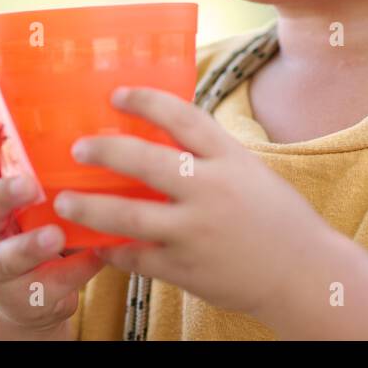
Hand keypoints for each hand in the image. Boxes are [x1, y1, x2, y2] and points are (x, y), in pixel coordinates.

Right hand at [0, 120, 104, 334]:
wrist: (25, 297)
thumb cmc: (32, 229)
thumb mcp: (30, 200)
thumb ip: (45, 170)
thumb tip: (95, 117)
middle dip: (4, 196)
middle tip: (29, 185)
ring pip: (8, 257)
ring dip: (31, 245)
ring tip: (55, 236)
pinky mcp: (23, 299)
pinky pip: (50, 284)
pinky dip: (76, 270)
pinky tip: (98, 257)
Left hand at [53, 86, 334, 321]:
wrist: (304, 274)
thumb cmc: (276, 217)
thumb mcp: (248, 171)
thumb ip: (208, 153)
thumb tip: (159, 126)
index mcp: (230, 159)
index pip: (183, 117)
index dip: (146, 101)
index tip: (116, 93)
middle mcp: (212, 191)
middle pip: (146, 163)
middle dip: (105, 151)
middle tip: (77, 148)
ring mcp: (196, 233)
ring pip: (130, 217)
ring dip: (90, 208)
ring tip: (63, 202)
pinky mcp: (187, 269)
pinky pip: (137, 258)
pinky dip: (112, 250)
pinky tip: (96, 243)